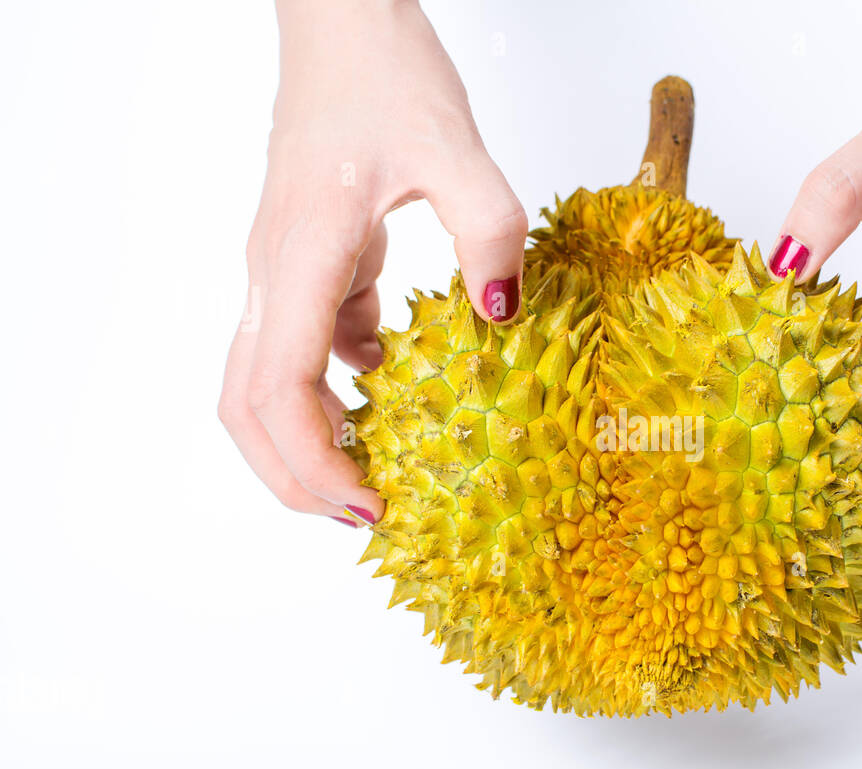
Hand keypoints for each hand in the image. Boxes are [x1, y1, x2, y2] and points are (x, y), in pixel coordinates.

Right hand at [219, 0, 526, 525]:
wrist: (342, 21)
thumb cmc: (381, 71)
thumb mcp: (455, 150)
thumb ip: (488, 233)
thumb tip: (500, 319)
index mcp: (300, 255)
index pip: (277, 389)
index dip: (313, 463)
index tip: (369, 502)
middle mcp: (277, 274)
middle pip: (249, 406)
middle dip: (297, 475)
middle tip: (367, 515)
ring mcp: (287, 270)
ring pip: (270, 381)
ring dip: (315, 437)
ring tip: (381, 473)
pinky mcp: (311, 260)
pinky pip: (315, 341)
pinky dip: (346, 383)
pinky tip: (401, 387)